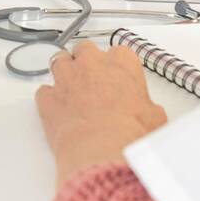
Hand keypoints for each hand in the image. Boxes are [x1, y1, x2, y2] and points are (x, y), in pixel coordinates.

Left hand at [35, 41, 167, 188]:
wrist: (101, 151)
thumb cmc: (129, 133)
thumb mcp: (154, 118)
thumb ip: (147, 106)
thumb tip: (148, 113)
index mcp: (121, 63)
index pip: (119, 53)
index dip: (117, 67)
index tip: (118, 79)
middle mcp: (91, 63)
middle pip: (85, 49)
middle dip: (87, 61)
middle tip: (93, 81)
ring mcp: (66, 77)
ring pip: (59, 60)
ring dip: (65, 72)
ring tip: (72, 90)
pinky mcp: (48, 97)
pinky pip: (44, 90)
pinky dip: (49, 98)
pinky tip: (58, 110)